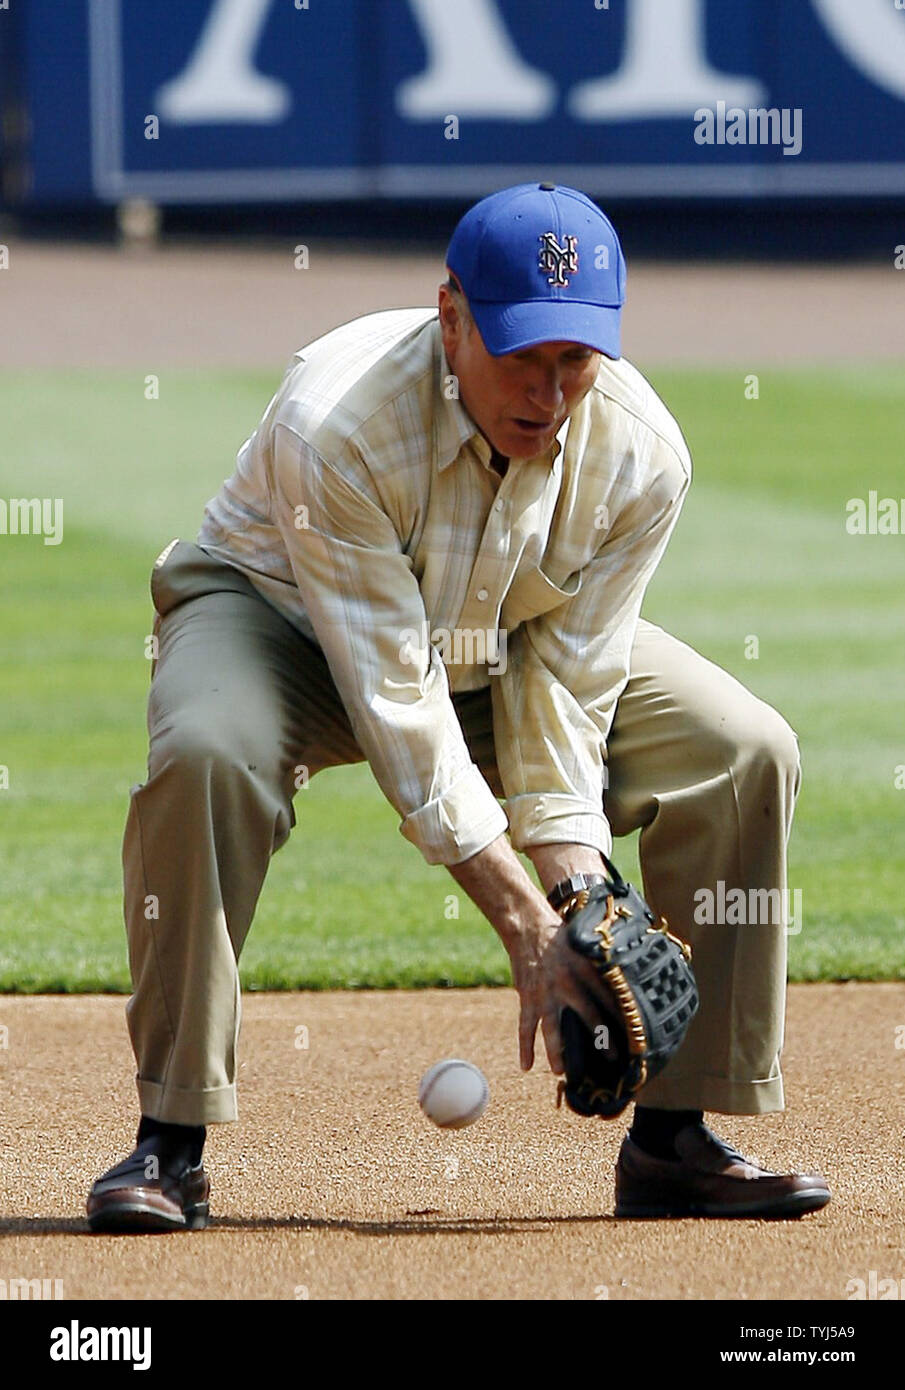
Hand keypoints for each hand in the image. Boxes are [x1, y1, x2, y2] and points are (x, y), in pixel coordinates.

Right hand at [507, 907, 610, 1073]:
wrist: (528, 926)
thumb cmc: (562, 936)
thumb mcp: (587, 946)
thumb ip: (604, 964)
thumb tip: (626, 976)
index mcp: (586, 970)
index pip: (610, 997)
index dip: (624, 1015)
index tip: (638, 1033)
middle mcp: (567, 984)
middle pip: (587, 1016)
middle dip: (601, 1039)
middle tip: (614, 1060)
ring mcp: (545, 993)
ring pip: (551, 1028)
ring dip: (557, 1052)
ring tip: (561, 1073)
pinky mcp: (528, 997)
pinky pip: (525, 1026)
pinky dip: (525, 1046)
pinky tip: (526, 1066)